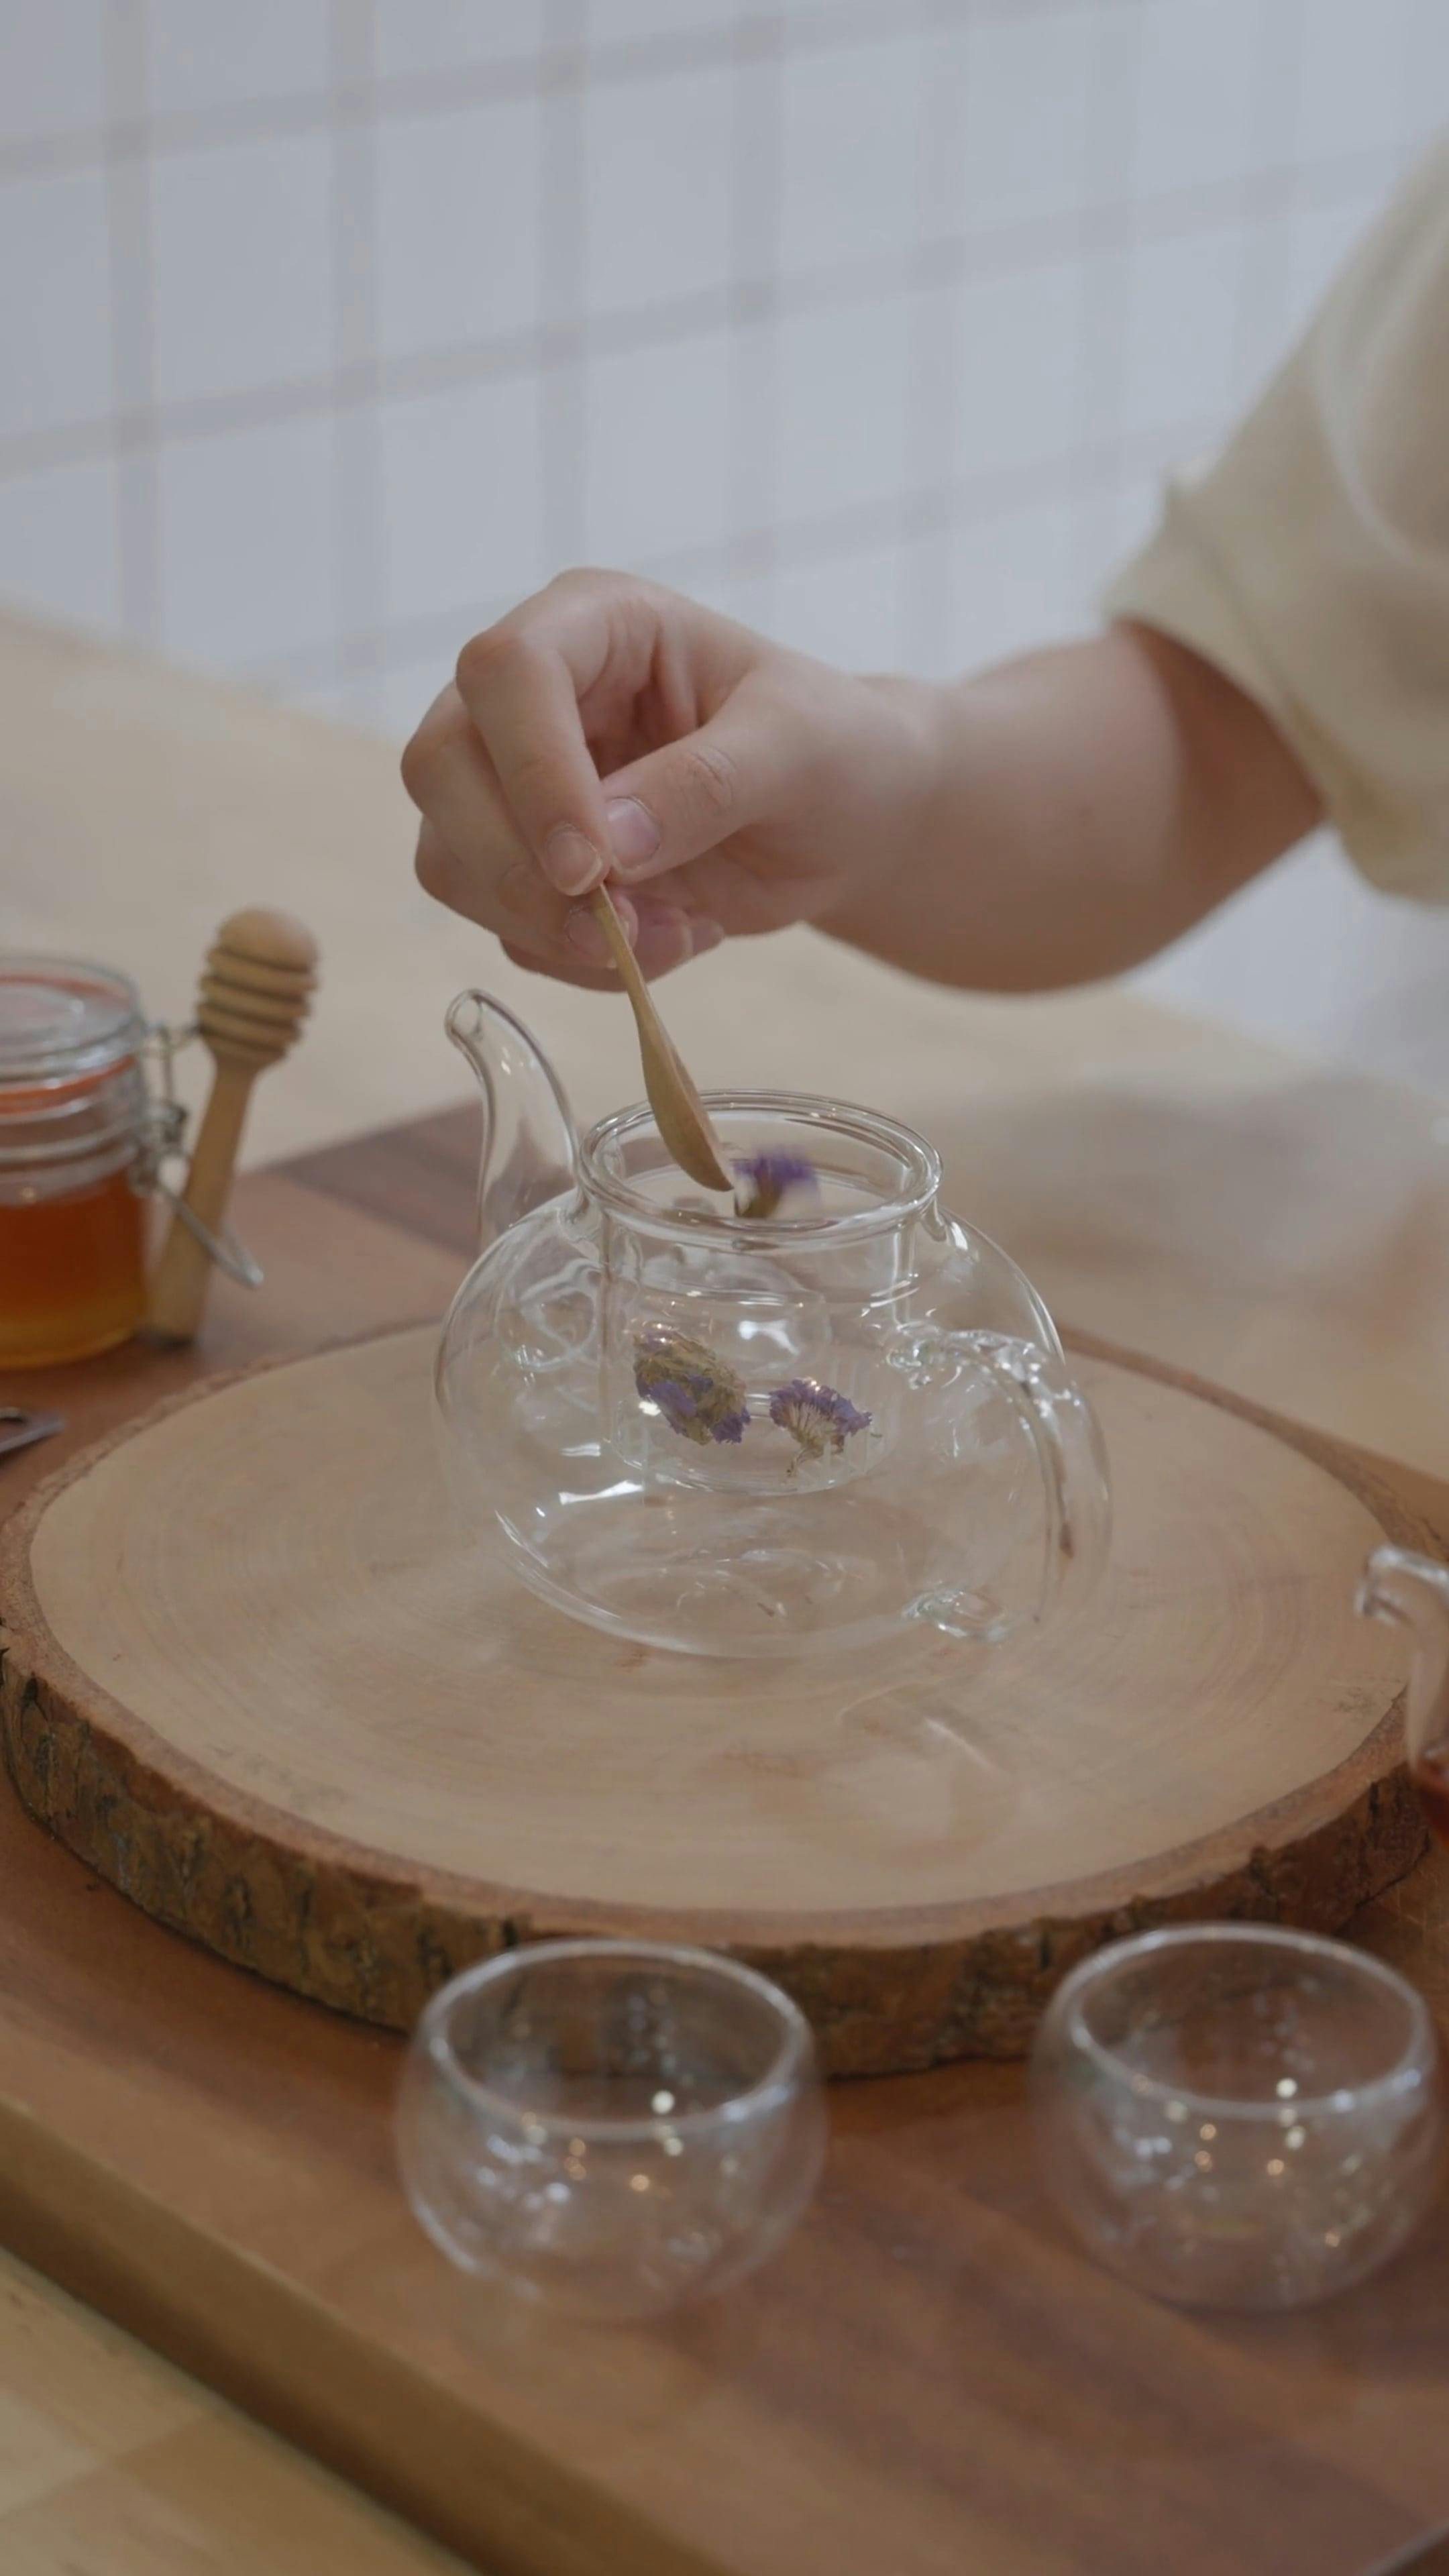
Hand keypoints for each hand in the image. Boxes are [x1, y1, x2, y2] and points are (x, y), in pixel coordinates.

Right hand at [400, 569, 933, 984]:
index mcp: (594, 624)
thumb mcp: (799, 749)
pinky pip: (504, 926)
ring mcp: (512, 782)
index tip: (594, 867)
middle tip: (622, 928)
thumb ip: (708, 783)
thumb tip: (609, 846)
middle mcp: (529, 696)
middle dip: (519, 870)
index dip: (533, 771)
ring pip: (449, 858)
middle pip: (440, 767)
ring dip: (551, 929)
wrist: (847, 823)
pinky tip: (667, 940)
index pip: (506, 672)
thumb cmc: (832, 752)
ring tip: (671, 935)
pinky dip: (575, 960)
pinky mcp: (524, 863)